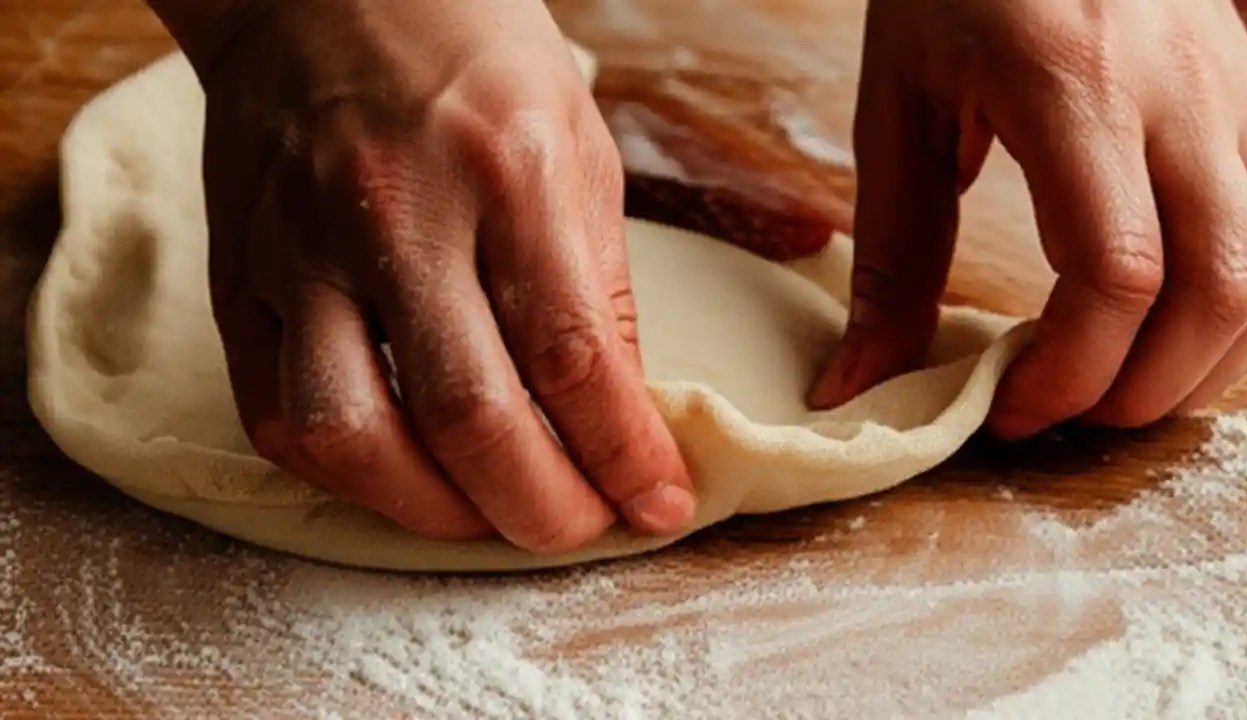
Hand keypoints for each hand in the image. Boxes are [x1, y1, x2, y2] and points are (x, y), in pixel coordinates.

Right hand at [150, 0, 695, 550]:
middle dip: (536, 507)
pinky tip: (398, 473)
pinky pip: (274, 411)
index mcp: (511, 173)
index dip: (622, 453)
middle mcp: (399, 212)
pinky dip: (344, 473)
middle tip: (575, 529)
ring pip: (347, 433)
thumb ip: (596, 288)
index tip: (658, 503)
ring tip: (484, 514)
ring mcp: (303, 245)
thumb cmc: (478, 66)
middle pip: (465, 413)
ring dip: (428, 512)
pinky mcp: (241, 273)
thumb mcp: (577, 152)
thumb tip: (616, 418)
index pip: (571, 354)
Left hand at [809, 0, 1246, 437]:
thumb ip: (893, 257)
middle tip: (1069, 416)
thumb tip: (861, 384)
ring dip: (1211, 360)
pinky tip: (1182, 329)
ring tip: (1125, 389)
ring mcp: (1237, 89)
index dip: (1070, 373)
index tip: (1010, 408)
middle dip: (1145, 388)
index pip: (1116, 273)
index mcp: (1071, 85)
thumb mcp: (898, 110)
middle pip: (1221, 286)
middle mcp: (1179, 89)